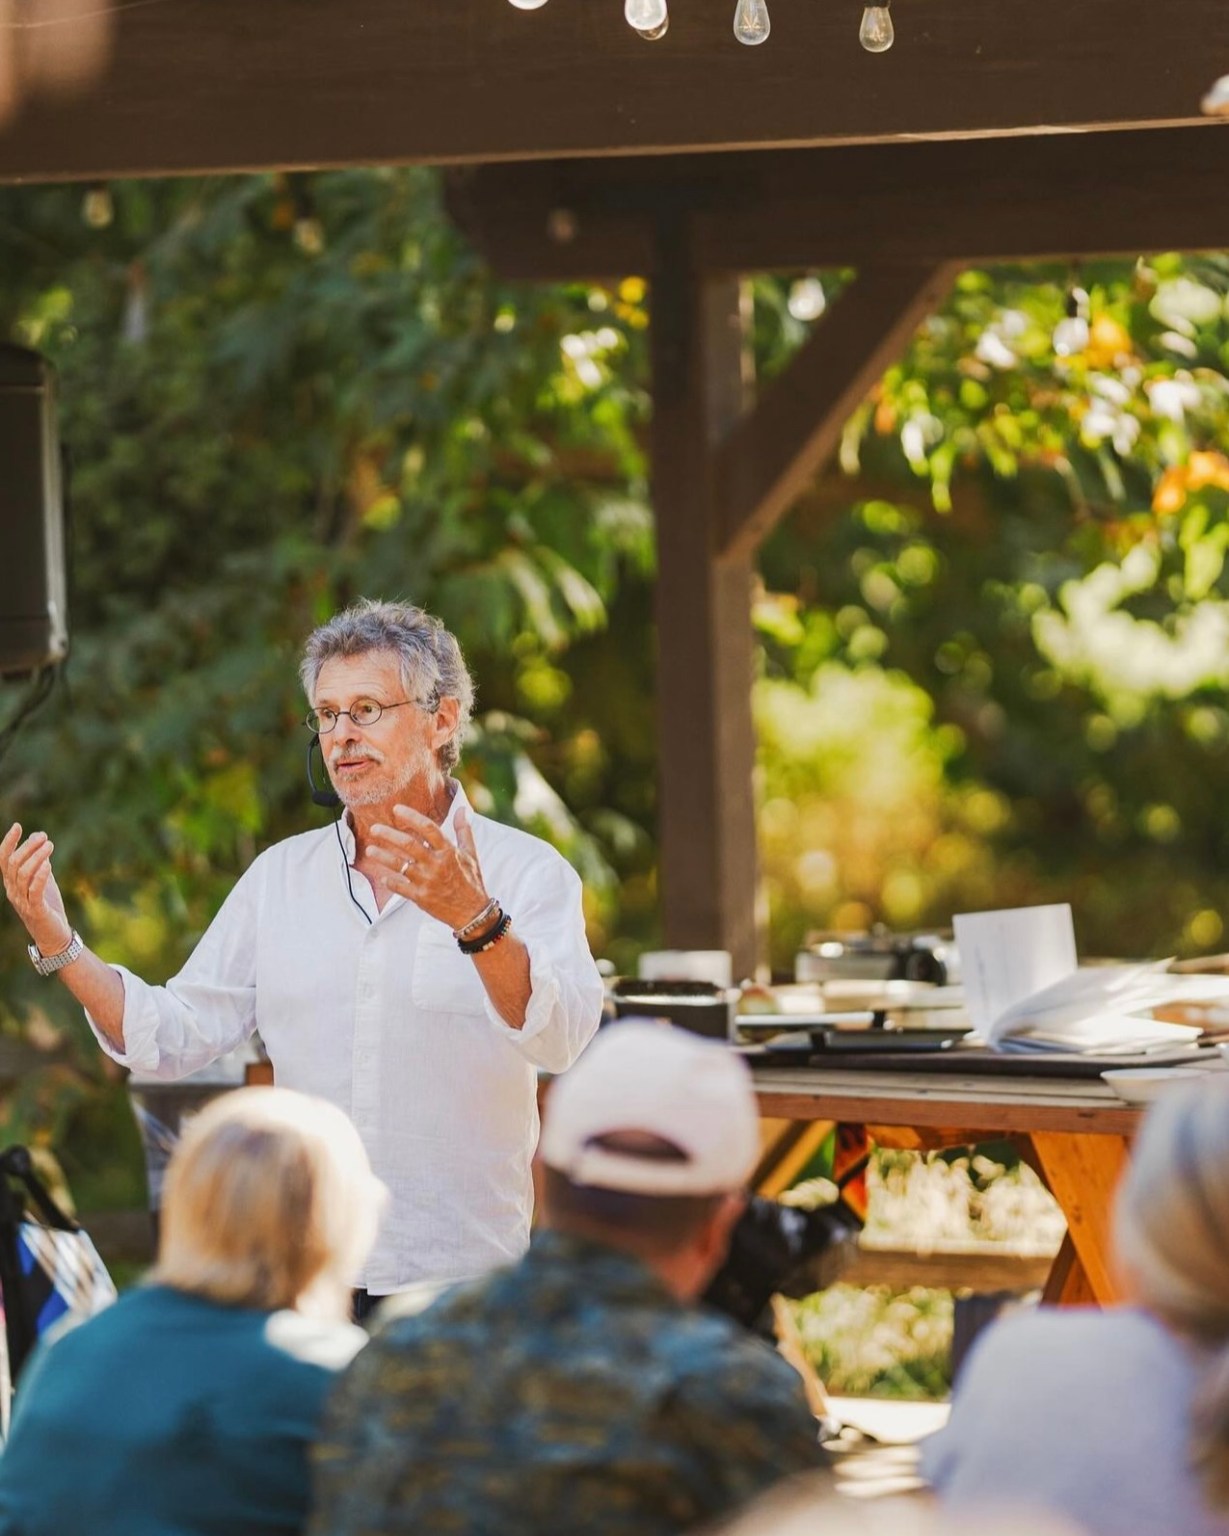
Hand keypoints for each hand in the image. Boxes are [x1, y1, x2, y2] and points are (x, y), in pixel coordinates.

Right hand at [0, 824, 72, 955]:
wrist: (54, 936)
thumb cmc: (48, 907)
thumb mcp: (43, 881)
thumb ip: (40, 862)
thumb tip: (40, 839)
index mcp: (12, 884)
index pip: (3, 860)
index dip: (8, 842)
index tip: (17, 826)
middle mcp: (13, 892)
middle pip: (14, 864)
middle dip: (28, 847)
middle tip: (44, 837)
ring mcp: (23, 902)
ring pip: (23, 875)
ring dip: (36, 857)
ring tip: (50, 845)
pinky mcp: (36, 910)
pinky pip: (34, 891)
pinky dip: (40, 876)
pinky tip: (48, 864)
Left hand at [368, 805, 488, 930]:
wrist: (473, 912)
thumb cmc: (471, 881)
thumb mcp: (471, 854)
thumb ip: (463, 830)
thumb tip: (461, 809)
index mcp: (448, 852)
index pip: (428, 828)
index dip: (411, 817)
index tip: (396, 809)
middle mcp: (436, 864)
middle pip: (408, 844)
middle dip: (388, 835)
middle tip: (374, 828)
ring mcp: (427, 881)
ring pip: (400, 865)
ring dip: (382, 856)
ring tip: (370, 850)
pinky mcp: (421, 897)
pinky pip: (400, 888)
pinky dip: (390, 881)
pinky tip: (382, 875)